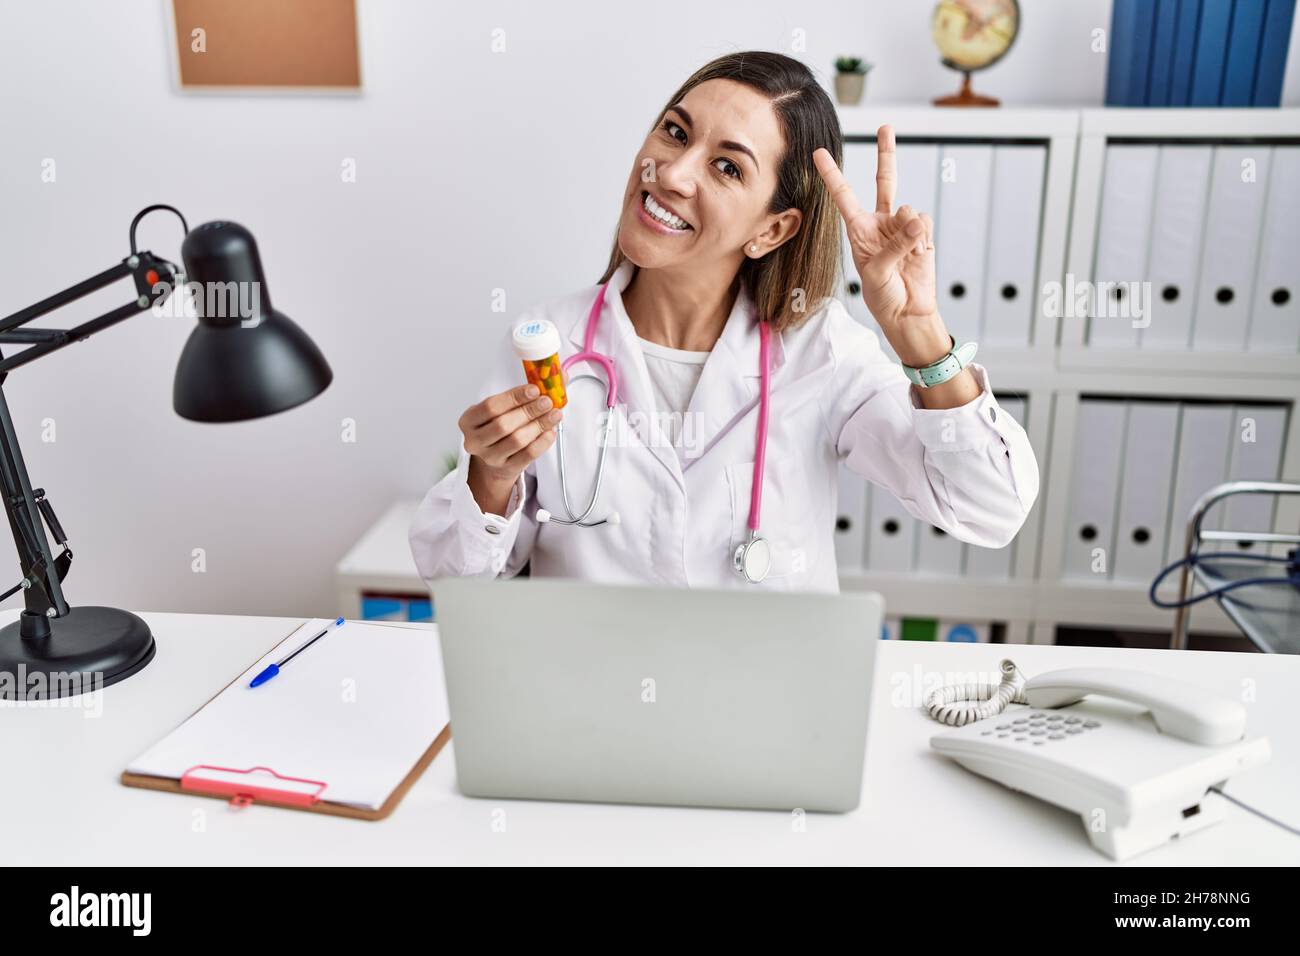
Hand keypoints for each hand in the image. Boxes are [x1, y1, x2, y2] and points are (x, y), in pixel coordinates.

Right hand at [460, 383, 561, 513]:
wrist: (496, 458)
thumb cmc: (499, 425)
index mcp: (468, 420)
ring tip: (555, 415)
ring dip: (539, 425)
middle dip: (529, 411)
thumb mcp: (502, 409)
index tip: (534, 389)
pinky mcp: (506, 468)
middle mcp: (474, 440)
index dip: (514, 397)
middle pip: (503, 424)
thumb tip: (558, 375)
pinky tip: (550, 431)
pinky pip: (527, 455)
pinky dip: (542, 442)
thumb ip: (523, 393)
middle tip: (547, 402)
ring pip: (517, 440)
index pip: (490, 406)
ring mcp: (489, 457)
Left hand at [813, 125, 950, 367]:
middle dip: (886, 153)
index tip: (818, 153)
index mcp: (859, 230)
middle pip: (886, 181)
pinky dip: (922, 238)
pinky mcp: (923, 233)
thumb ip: (895, 244)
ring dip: (907, 231)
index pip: (844, 196)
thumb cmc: (883, 295)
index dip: (832, 174)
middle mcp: (881, 223)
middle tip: (885, 126)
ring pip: (908, 209)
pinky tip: (918, 254)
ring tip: (905, 254)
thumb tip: (916, 220)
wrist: (908, 311)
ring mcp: (903, 226)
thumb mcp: (877, 272)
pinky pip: (924, 222)